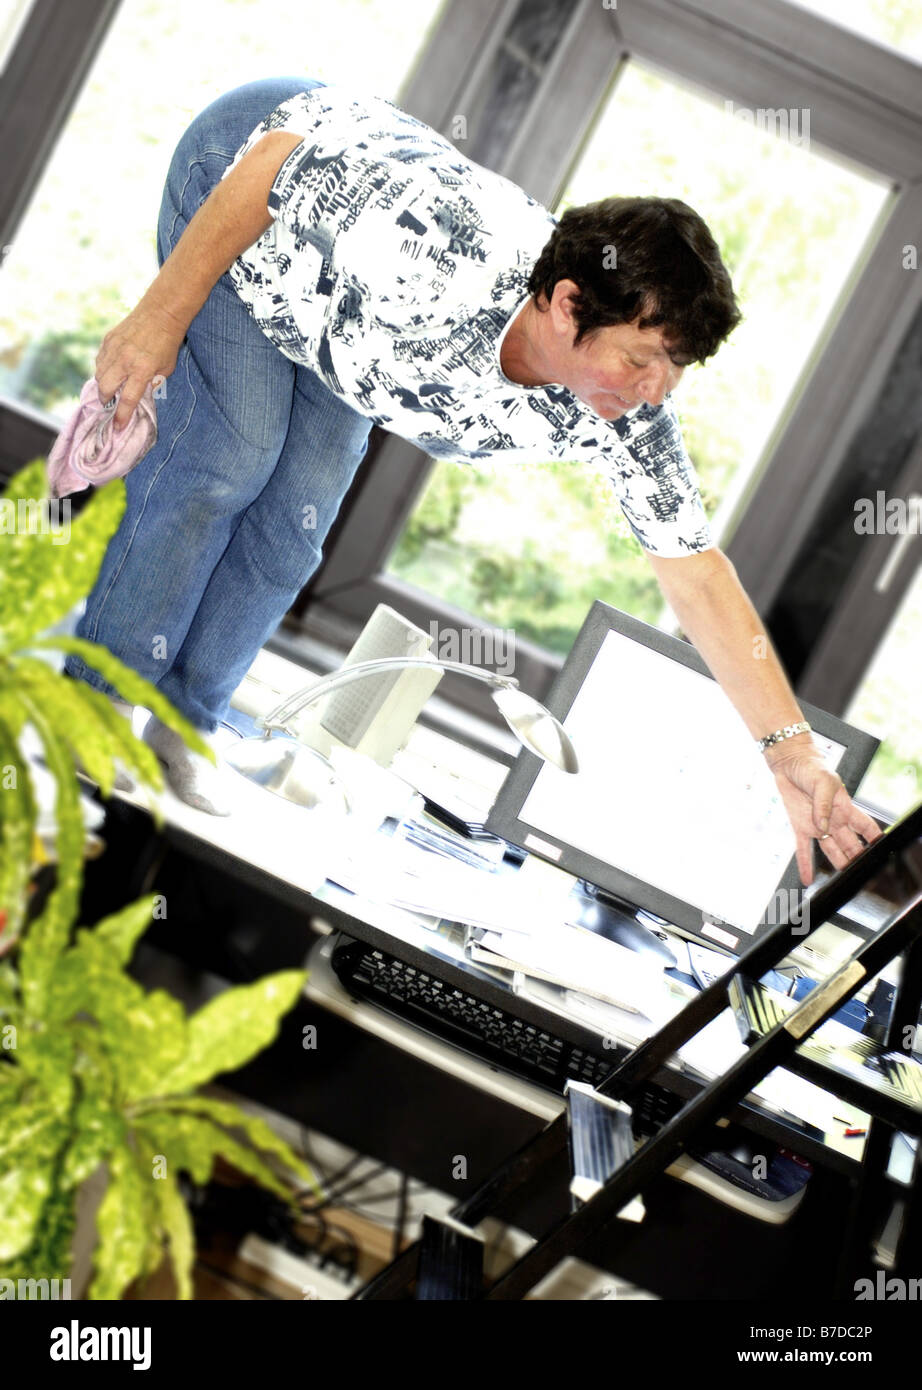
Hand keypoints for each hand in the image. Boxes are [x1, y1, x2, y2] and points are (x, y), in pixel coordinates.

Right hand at [94, 296, 187, 429]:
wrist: (161, 312)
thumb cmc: (167, 343)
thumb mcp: (166, 369)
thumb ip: (152, 384)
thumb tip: (139, 397)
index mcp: (142, 370)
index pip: (128, 399)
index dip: (121, 416)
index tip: (117, 428)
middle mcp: (124, 360)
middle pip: (105, 388)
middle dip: (106, 400)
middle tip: (109, 405)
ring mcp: (113, 348)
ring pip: (99, 373)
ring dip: (103, 384)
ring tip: (110, 388)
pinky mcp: (108, 339)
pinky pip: (99, 359)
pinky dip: (102, 368)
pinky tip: (110, 370)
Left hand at [767, 747, 882, 885]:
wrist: (790, 764)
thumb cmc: (812, 768)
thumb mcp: (824, 782)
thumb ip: (824, 805)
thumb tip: (823, 827)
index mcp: (845, 808)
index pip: (864, 827)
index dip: (874, 838)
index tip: (881, 850)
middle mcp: (833, 820)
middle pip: (850, 843)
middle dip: (857, 858)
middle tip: (862, 872)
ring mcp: (817, 825)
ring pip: (831, 850)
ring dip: (838, 863)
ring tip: (845, 880)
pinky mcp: (799, 827)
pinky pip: (803, 849)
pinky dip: (804, 865)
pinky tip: (807, 880)